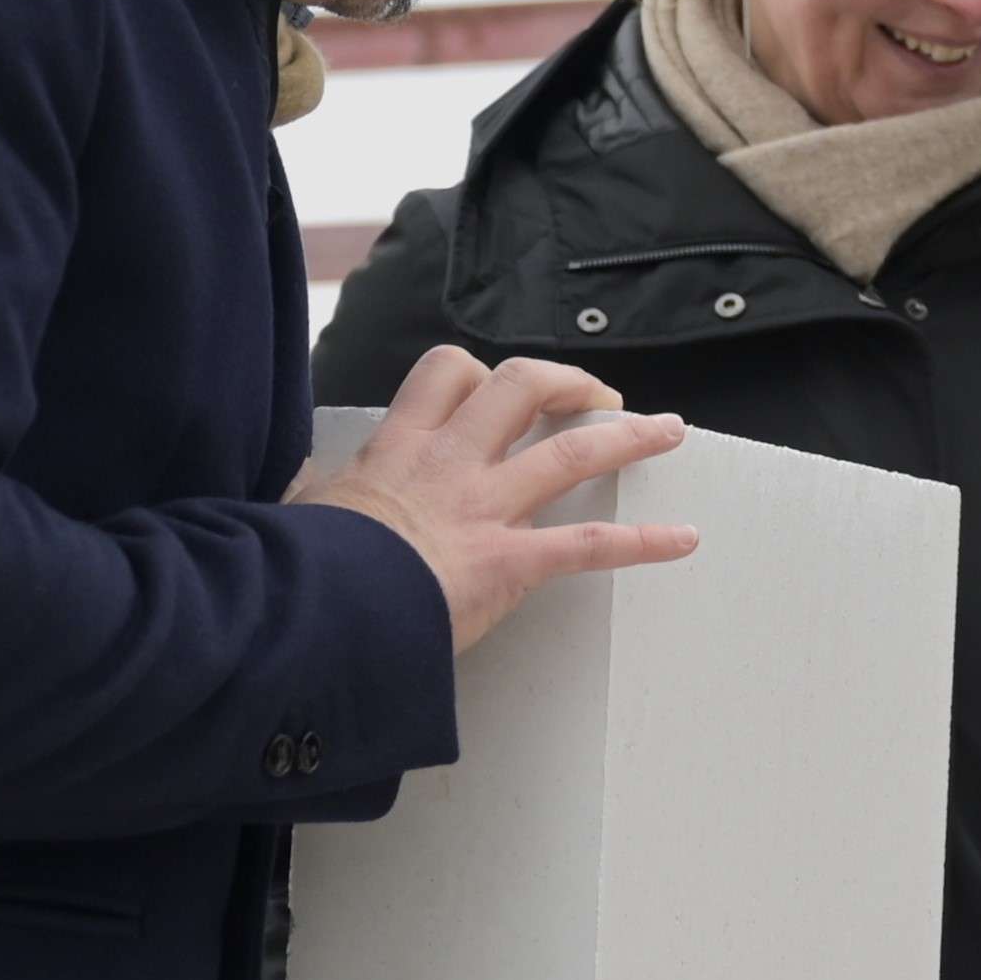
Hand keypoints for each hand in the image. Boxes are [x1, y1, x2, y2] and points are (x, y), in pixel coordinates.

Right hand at [288, 347, 692, 653]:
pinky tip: (681, 539)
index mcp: (397, 448)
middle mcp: (449, 464)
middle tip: (597, 394)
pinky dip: (644, 542)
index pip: (445, 374)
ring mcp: (485, 508)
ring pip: (572, 451)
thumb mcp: (299, 511)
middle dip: (567, 383)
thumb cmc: (302, 567)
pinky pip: (590, 544)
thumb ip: (315, 492)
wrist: (312, 609)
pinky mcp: (509, 560)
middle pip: (519, 388)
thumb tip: (306, 486)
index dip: (482, 370)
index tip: (500, 385)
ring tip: (669, 430)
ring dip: (630, 436)